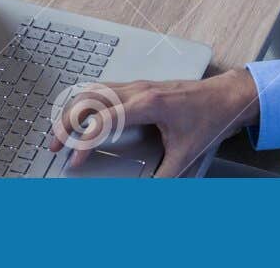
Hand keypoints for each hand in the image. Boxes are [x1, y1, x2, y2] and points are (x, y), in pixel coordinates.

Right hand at [49, 69, 259, 177]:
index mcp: (147, 104)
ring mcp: (136, 84)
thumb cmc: (209, 118)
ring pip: (93, 89)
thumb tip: (149, 195)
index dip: (84, 142)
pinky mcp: (139, 85)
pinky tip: (83, 111)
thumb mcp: (187, 153)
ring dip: (74, 108)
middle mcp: (137, 90)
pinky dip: (87, 99)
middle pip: (89, 100)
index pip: (103, 120)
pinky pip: (104, 87)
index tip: (74, 160)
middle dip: (67, 122)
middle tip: (53, 144)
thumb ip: (165, 178)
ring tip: (61, 130)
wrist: (226, 96)